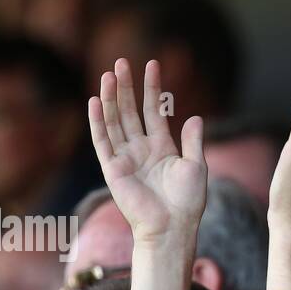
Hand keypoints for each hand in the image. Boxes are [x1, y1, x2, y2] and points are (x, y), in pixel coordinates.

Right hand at [89, 59, 206, 248]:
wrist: (172, 227)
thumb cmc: (187, 202)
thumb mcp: (195, 167)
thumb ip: (192, 141)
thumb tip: (195, 117)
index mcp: (162, 147)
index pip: (154, 110)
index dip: (152, 88)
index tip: (152, 64)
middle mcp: (141, 149)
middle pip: (130, 111)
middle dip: (126, 87)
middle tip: (121, 62)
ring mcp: (126, 158)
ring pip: (114, 121)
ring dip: (110, 98)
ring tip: (108, 74)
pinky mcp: (113, 169)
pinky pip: (102, 141)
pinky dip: (98, 122)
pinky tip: (95, 101)